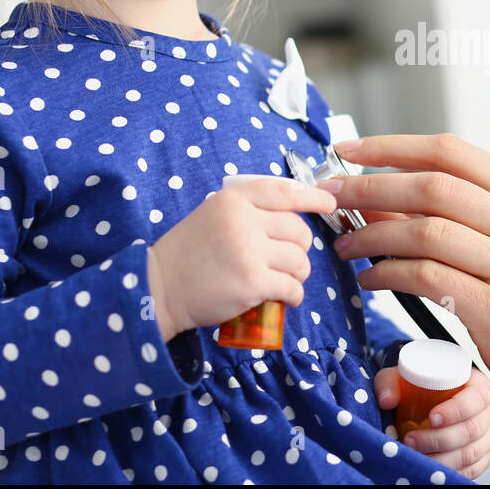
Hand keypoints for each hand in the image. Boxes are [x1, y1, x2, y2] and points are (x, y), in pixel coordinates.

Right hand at [146, 176, 337, 341]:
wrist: (160, 287)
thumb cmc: (189, 252)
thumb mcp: (214, 213)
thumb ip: (249, 207)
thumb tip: (296, 210)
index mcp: (233, 199)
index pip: (285, 191)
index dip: (313, 197)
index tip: (329, 204)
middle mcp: (242, 221)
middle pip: (299, 230)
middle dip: (300, 248)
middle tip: (285, 259)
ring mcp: (248, 252)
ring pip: (299, 260)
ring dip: (297, 274)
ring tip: (281, 279)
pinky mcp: (252, 283)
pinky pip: (292, 287)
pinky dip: (293, 295)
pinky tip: (285, 297)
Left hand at [321, 133, 489, 439]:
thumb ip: (455, 220)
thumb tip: (376, 196)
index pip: (452, 152)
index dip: (392, 146)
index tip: (347, 151)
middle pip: (433, 186)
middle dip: (369, 187)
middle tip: (330, 197)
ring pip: (427, 231)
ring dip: (372, 234)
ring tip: (344, 244)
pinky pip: (429, 278)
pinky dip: (388, 273)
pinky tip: (370, 278)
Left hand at [375, 366, 489, 479]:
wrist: (429, 404)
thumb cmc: (420, 388)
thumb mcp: (402, 378)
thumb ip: (390, 383)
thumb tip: (387, 401)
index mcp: (478, 386)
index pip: (476, 399)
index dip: (456, 410)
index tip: (431, 418)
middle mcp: (489, 411)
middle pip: (472, 430)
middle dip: (439, 439)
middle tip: (411, 440)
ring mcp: (489, 436)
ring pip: (472, 453)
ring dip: (442, 459)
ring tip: (416, 456)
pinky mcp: (485, 456)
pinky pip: (474, 469)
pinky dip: (452, 471)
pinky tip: (432, 468)